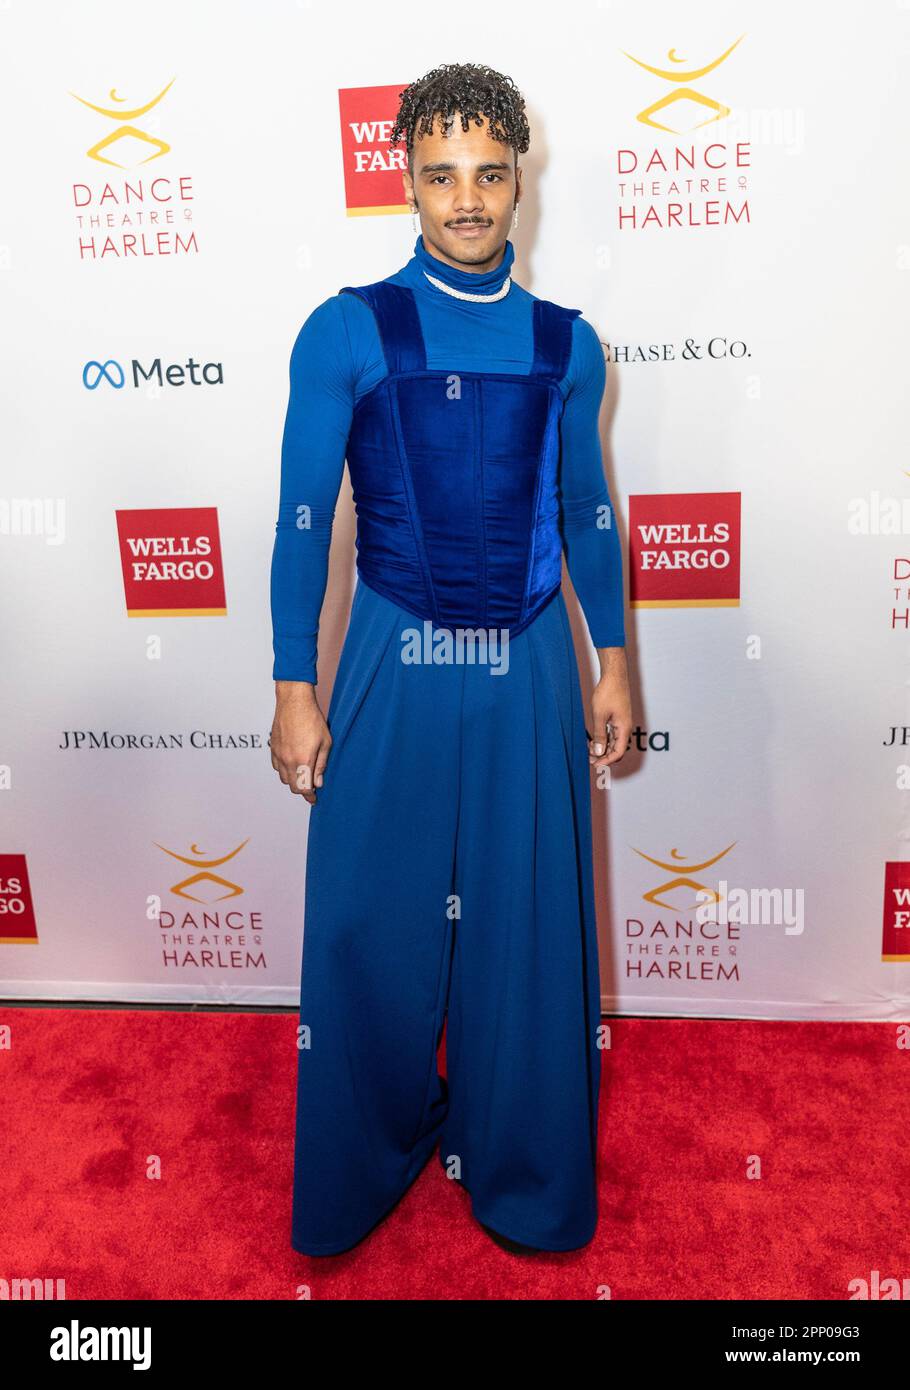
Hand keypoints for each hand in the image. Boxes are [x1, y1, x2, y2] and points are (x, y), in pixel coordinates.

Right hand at [270, 684, 331, 804]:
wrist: (294, 702)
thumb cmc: (312, 719)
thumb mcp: (326, 742)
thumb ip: (321, 764)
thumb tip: (318, 783)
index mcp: (303, 760)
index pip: (304, 788)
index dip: (310, 797)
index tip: (314, 799)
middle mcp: (288, 760)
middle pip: (293, 786)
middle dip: (303, 790)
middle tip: (312, 789)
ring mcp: (278, 754)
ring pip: (284, 778)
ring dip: (293, 781)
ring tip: (303, 775)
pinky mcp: (273, 748)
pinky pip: (277, 767)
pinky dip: (284, 771)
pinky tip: (293, 765)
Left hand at [588, 650, 631, 769]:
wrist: (614, 675)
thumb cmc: (608, 692)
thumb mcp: (599, 716)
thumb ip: (599, 735)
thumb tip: (599, 752)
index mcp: (624, 728)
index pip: (618, 752)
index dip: (607, 761)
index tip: (595, 765)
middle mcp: (625, 728)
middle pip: (617, 749)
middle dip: (604, 756)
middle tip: (589, 759)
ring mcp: (622, 723)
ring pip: (614, 742)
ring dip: (602, 748)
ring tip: (588, 751)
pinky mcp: (618, 718)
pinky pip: (612, 734)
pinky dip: (603, 739)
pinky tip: (593, 740)